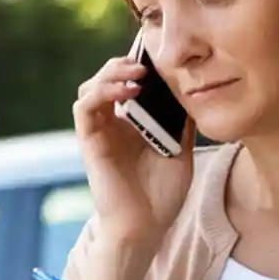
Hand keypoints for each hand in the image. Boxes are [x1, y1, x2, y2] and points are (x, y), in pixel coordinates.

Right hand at [73, 55, 196, 246]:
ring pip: (91, 87)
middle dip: (124, 62)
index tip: (159, 52)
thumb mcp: (181, 150)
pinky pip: (84, 108)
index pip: (127, 82)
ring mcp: (99, 133)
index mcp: (132, 124)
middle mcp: (112, 124)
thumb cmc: (162, 195)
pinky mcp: (90, 143)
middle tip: (148, 60)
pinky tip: (128, 90)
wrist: (146, 227)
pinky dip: (102, 92)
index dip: (137, 63)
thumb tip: (194, 88)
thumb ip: (181, 121)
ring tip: (138, 71)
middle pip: (106, 78)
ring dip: (111, 73)